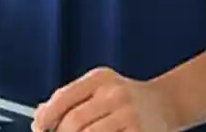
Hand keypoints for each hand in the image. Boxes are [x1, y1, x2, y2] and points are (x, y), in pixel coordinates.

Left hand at [32, 67, 176, 131]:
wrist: (166, 103)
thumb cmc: (125, 99)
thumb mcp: (99, 89)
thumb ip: (69, 98)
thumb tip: (38, 116)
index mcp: (100, 78)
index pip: (64, 97)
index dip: (47, 117)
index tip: (39, 128)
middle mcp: (115, 93)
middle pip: (74, 121)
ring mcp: (129, 114)